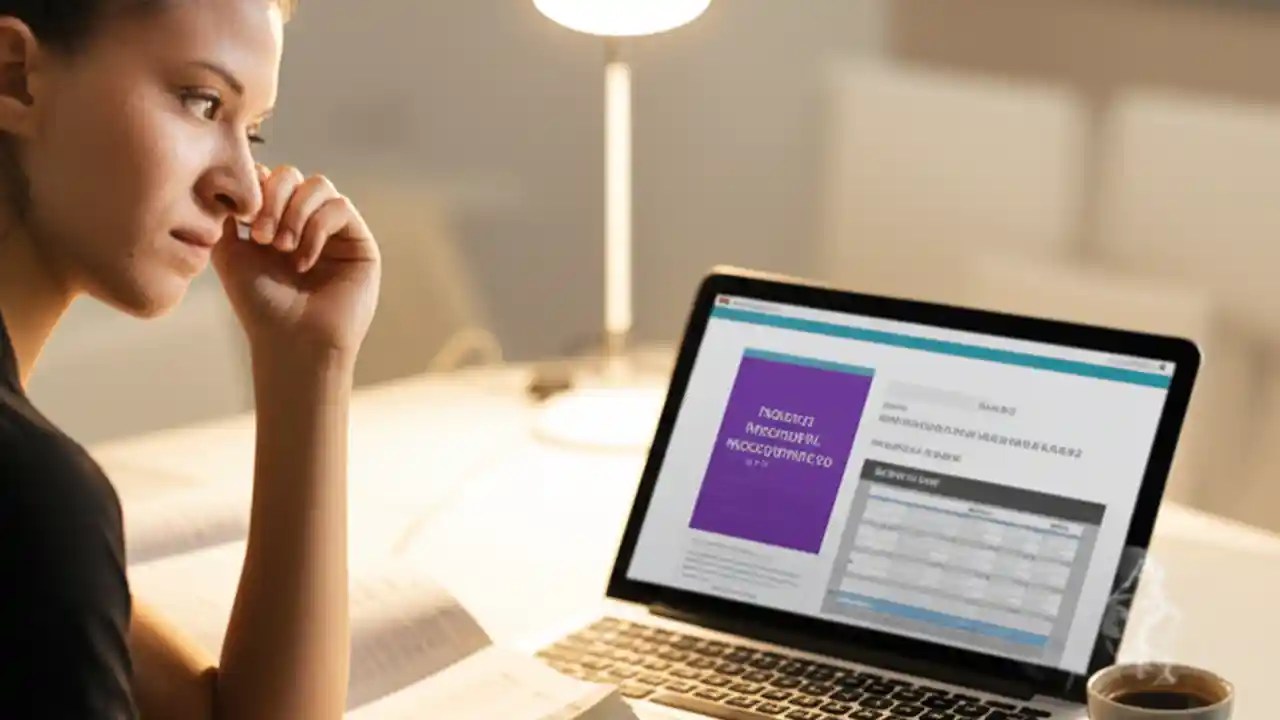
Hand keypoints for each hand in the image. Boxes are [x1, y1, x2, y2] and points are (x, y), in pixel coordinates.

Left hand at [213, 164, 380, 363]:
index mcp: (278, 222)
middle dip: (273, 198)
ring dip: (295, 212)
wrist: (292, 342)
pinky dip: (316, 228)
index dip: (256, 189)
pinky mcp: (360, 242)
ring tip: (282, 248)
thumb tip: (234, 180)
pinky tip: (303, 260)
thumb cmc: (260, 306)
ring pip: (319, 186)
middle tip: (261, 236)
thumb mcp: (231, 253)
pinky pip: (340, 208)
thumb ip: (227, 215)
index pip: (270, 179)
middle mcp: (308, 223)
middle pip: (293, 176)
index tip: (242, 219)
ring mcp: (336, 231)